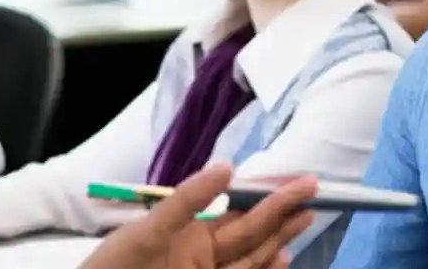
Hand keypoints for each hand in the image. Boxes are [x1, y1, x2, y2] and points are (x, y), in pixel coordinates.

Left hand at [79, 163, 316, 268]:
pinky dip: (262, 268)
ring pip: (252, 256)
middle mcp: (205, 255)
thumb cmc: (114, 266)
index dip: (266, 196)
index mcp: (191, 234)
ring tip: (306, 216)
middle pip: (252, 232)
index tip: (293, 180)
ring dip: (280, 237)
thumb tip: (227, 168)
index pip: (238, 211)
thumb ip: (187, 202)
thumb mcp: (148, 230)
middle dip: (282, 212)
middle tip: (313, 190)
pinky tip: (283, 256)